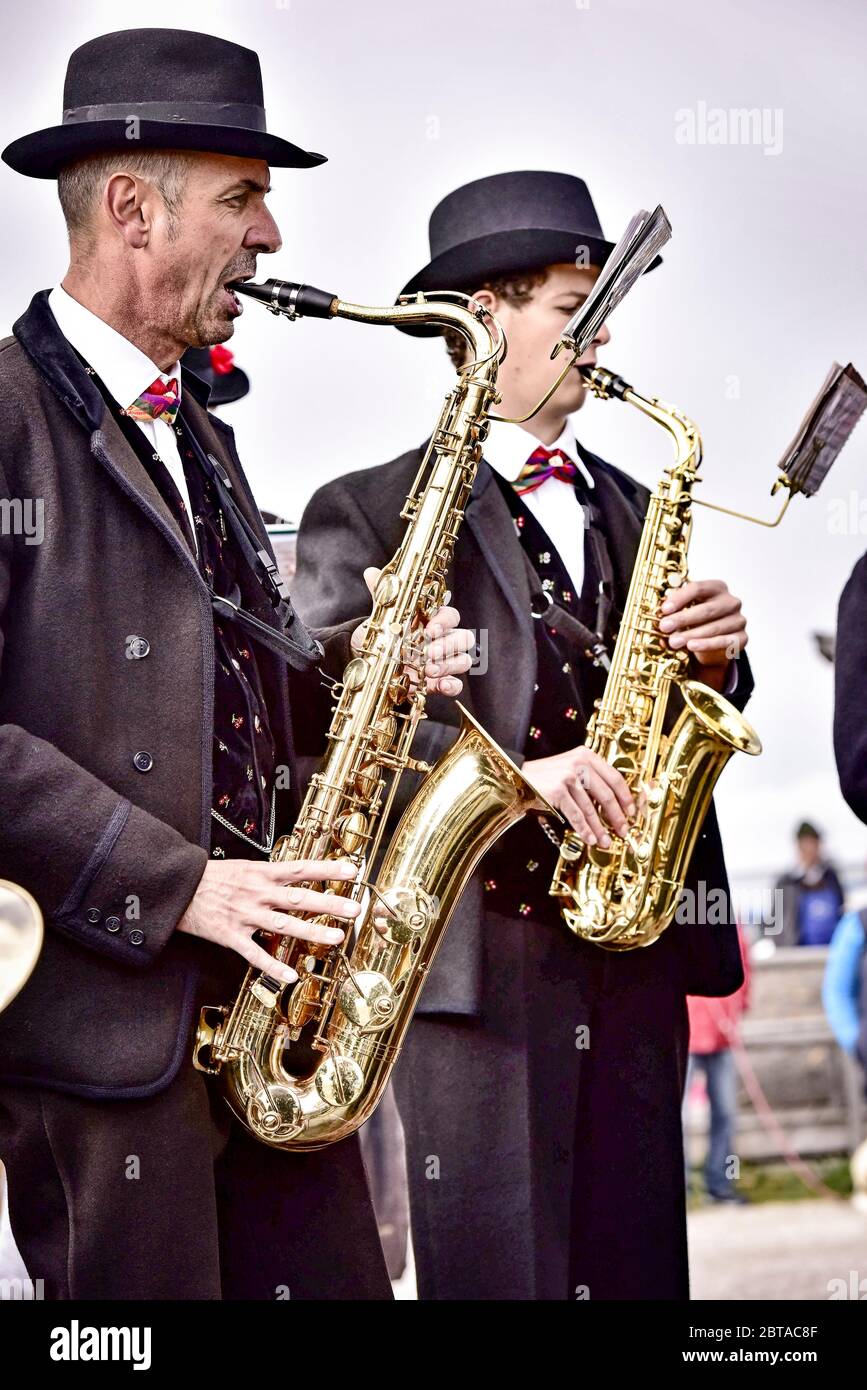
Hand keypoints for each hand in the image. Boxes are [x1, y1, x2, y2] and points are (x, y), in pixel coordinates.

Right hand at [176, 858, 361, 983]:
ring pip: (284, 925)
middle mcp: (258, 893)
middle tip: (355, 908)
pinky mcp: (231, 935)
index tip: (352, 870)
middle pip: (299, 898)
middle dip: (329, 903)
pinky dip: (273, 966)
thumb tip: (299, 873)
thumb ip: (271, 874)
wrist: (178, 888)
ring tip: (337, 937)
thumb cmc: (213, 877)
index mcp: (262, 874)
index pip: (301, 868)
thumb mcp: (245, 867)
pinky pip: (255, 954)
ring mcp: (246, 915)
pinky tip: (292, 976)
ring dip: (312, 931)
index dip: (327, 869)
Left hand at [351, 567, 473, 696]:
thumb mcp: (384, 616)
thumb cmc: (388, 634)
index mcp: (434, 620)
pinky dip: (452, 686)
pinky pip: (457, 684)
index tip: (429, 628)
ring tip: (428, 669)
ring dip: (449, 665)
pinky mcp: (441, 681)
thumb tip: (371, 572)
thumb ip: (382, 596)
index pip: (451, 616)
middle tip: (429, 652)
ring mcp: (445, 661)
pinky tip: (440, 686)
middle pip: (464, 638)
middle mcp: (445, 639)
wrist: (376, 661)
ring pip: (464, 660)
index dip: (444, 621)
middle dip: (449, 645)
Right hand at [522, 747, 635, 844]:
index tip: (631, 812)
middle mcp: (579, 763)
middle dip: (617, 817)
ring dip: (600, 828)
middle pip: (607, 794)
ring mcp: (569, 776)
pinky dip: (584, 829)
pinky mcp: (558, 790)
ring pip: (592, 808)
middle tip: (622, 831)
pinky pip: (576, 815)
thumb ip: (590, 780)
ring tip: (605, 841)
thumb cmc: (545, 778)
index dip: (626, 798)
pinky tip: (590, 838)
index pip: (615, 778)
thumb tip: (613, 805)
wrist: (517, 778)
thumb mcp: (570, 770)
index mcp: (587, 755)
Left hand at [658, 579, 746, 688]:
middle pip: (706, 609)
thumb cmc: (695, 622)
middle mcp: (731, 602)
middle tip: (664, 627)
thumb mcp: (685, 612)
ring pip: (714, 627)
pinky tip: (692, 646)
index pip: (698, 588)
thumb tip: (660, 616)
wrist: (712, 645)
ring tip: (674, 641)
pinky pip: (724, 642)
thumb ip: (675, 611)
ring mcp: (739, 620)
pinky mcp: (742, 638)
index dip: (680, 598)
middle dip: (683, 619)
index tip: (664, 609)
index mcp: (716, 588)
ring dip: (691, 635)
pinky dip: (707, 644)